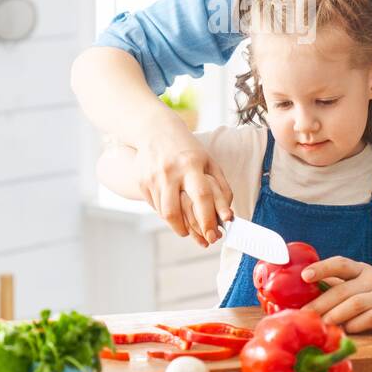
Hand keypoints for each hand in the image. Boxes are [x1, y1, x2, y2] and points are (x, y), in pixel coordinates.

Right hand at [134, 121, 233, 246]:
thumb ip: (221, 188)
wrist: (154, 130)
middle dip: (189, 231)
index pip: (201, 197)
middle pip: (175, 212)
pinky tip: (177, 212)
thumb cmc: (188, 149)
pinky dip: (168, 215)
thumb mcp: (208, 162)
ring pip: (164, 214)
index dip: (208, 219)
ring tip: (190, 229)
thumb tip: (228, 216)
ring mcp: (153, 179)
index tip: (214, 234)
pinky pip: (156, 208)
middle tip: (203, 240)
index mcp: (190, 165)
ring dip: (179, 227)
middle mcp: (169, 173)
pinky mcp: (143, 183)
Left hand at [299, 257, 371, 333]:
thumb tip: (311, 293)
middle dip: (320, 303)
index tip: (304, 276)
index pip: (340, 264)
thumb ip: (344, 287)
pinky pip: (371, 318)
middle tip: (303, 315)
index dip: (322, 268)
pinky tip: (346, 331)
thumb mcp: (367, 283)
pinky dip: (356, 325)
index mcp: (363, 270)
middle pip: (342, 290)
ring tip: (321, 325)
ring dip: (335, 315)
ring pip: (354, 304)